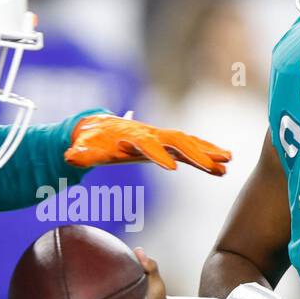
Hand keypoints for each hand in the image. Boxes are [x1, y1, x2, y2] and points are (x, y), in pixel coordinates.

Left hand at [65, 114, 229, 175]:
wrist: (100, 129)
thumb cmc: (92, 142)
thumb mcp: (83, 149)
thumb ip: (79, 154)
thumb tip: (69, 156)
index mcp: (131, 136)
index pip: (147, 146)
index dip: (158, 156)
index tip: (172, 169)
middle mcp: (151, 135)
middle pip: (177, 141)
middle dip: (196, 152)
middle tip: (215, 164)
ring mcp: (161, 139)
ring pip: (189, 143)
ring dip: (208, 152)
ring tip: (229, 162)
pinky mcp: (167, 146)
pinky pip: (189, 151)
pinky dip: (206, 158)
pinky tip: (223, 169)